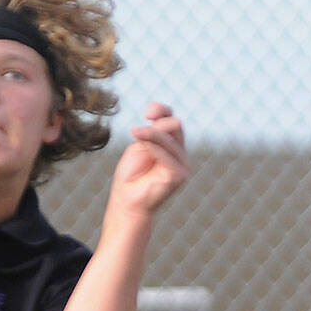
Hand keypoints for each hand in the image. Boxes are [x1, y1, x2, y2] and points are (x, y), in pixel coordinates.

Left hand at [106, 102, 189, 221]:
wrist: (127, 201)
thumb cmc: (131, 175)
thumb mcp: (140, 146)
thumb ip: (153, 133)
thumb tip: (164, 120)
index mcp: (170, 145)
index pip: (172, 119)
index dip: (162, 110)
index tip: (147, 113)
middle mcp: (180, 153)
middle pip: (175, 124)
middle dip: (155, 124)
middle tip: (136, 131)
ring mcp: (183, 164)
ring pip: (171, 135)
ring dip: (151, 133)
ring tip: (135, 134)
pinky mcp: (179, 174)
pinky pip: (166, 151)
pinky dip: (152, 146)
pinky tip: (141, 146)